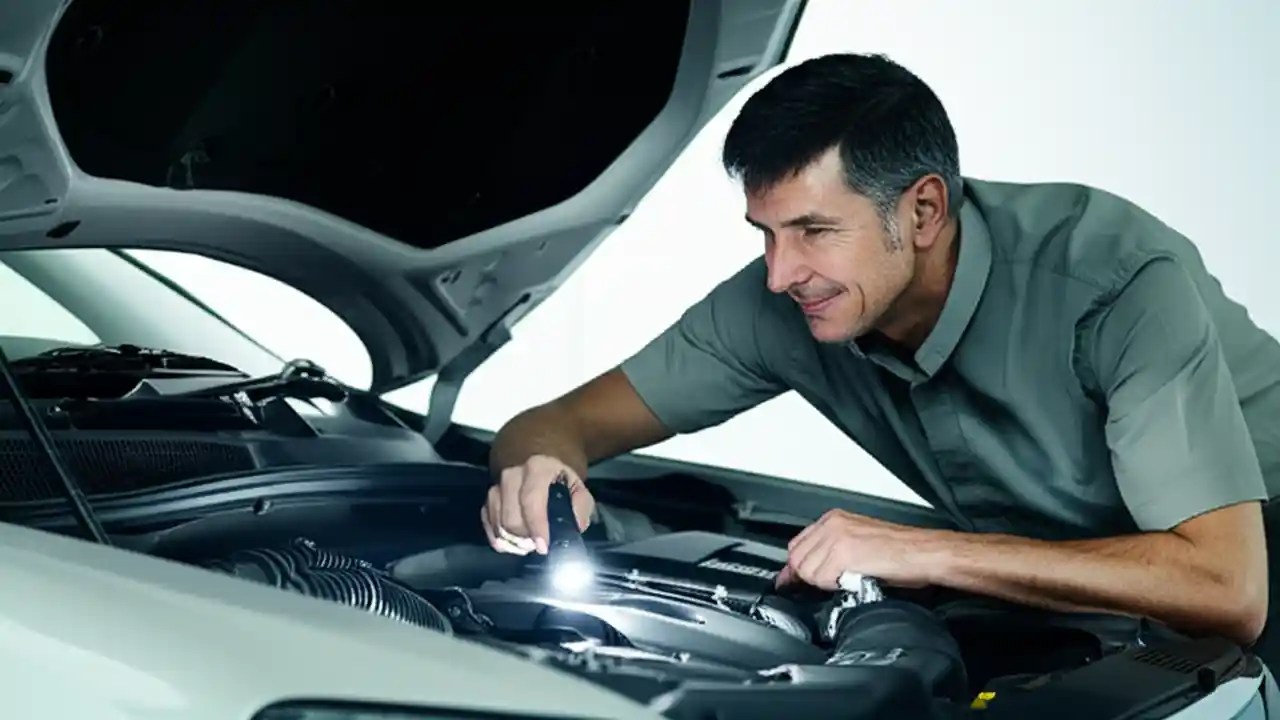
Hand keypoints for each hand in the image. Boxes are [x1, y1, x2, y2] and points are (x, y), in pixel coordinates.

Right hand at [481, 454, 594, 554]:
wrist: (541, 469)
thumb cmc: (561, 483)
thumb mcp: (578, 490)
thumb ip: (580, 508)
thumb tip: (575, 526)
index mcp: (537, 468)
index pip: (531, 500)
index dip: (536, 526)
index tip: (543, 547)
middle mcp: (511, 476)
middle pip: (511, 518)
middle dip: (525, 539)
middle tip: (538, 547)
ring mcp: (495, 488)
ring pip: (498, 525)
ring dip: (514, 542)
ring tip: (529, 546)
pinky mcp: (487, 502)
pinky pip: (489, 527)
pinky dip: (501, 541)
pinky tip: (515, 545)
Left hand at [776, 509, 937, 590]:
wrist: (923, 553)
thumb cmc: (901, 552)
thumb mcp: (858, 544)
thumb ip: (829, 552)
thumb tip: (803, 572)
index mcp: (834, 519)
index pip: (797, 546)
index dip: (797, 567)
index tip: (794, 580)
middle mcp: (832, 524)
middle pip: (797, 559)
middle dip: (808, 577)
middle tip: (832, 583)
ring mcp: (836, 537)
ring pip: (807, 571)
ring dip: (823, 583)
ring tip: (847, 580)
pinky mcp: (843, 553)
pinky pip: (822, 579)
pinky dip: (834, 586)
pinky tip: (852, 581)